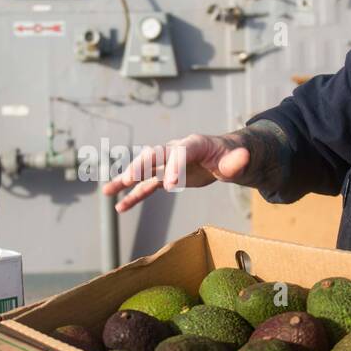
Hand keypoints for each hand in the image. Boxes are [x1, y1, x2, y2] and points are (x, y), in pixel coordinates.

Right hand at [101, 133, 250, 212]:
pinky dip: (133, 196)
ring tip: (108, 191)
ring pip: (143, 170)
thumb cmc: (231, 157)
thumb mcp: (236, 160)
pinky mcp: (165, 177)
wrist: (223, 157)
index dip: (175, 166)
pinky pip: (146, 186)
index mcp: (194, 144)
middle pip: (154, 155)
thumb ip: (237, 161)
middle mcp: (175, 151)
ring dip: (126, 180)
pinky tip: (120, 206)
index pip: (181, 152)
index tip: (171, 186)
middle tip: (131, 178)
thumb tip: (243, 157)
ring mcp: (167, 164)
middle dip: (142, 165)